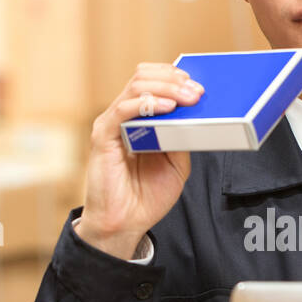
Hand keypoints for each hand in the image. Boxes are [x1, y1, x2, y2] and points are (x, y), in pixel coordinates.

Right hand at [75, 62, 203, 258]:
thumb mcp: (177, 163)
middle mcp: (124, 116)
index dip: (174, 77)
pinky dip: (146, 104)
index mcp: (139, 118)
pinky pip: (122, 110)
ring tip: (188, 97)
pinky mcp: (103, 136)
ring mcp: (112, 124)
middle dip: (173, 79)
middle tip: (196, 90)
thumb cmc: (147, 196)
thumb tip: (194, 113)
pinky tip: (168, 108)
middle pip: (143, 77)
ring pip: (135, 87)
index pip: (151, 81)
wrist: (125, 224)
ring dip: (166, 88)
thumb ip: (181, 137)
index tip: (198, 85)